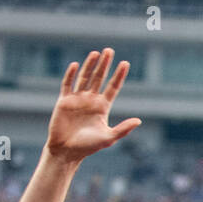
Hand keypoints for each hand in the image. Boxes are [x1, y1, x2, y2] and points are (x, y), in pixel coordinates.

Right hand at [45, 49, 140, 163]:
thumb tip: (139, 121)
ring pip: (84, 78)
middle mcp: (91, 100)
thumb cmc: (89, 147)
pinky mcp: (64, 101)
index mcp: (103, 107)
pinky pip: (67, 84)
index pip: (112, 87)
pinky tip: (76, 65)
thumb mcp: (109, 137)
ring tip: (96, 53)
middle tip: (110, 51)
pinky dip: (71, 75)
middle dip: (104, 65)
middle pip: (99, 78)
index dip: (118, 76)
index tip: (125, 63)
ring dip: (90, 65)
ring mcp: (77, 99)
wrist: (67, 151)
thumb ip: (123, 129)